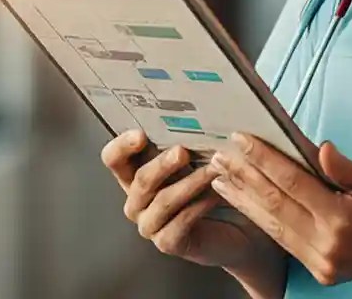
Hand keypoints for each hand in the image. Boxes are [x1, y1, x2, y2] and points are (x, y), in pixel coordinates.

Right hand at [100, 130, 279, 270]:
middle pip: (139, 180)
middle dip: (162, 164)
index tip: (140, 134)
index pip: (114, 159)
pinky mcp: (168, 242)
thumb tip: (200, 108)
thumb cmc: (214, 186)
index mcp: (137, 175)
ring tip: (213, 169)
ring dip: (189, 183)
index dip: (122, 146)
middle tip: (182, 151)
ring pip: (163, 201)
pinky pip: (179, 223)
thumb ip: (190, 139)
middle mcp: (138, 200)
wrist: (237, 227)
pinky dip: (199, 206)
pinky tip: (216, 194)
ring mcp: (151, 224)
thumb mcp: (200, 158)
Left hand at [209, 133, 351, 286]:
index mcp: (342, 220)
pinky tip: (249, 204)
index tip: (242, 139)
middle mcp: (328, 246)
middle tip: (220, 156)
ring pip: (274, 227)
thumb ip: (342, 167)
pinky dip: (265, 220)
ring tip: (222, 180)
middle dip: (244, 177)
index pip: (291, 182)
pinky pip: (286, 241)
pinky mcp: (322, 271)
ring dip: (245, 201)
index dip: (263, 158)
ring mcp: (322, 263)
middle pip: (275, 205)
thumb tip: (316, 148)